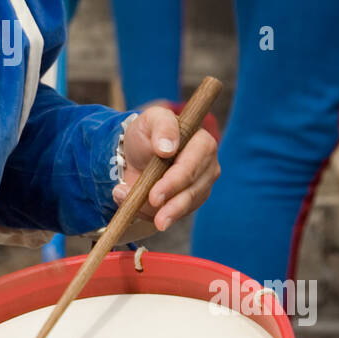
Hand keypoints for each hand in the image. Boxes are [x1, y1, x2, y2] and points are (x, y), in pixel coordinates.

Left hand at [112, 106, 219, 232]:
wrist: (136, 153)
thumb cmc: (148, 133)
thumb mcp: (151, 119)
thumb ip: (162, 126)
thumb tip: (168, 147)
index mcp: (203, 144)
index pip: (192, 166)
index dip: (174, 182)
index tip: (155, 196)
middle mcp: (207, 167)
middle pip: (193, 191)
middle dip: (171, 206)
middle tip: (153, 217)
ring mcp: (200, 187)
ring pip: (184, 207)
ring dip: (156, 212)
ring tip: (131, 208)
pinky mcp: (189, 203)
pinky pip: (173, 215)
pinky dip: (150, 214)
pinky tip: (132, 207)